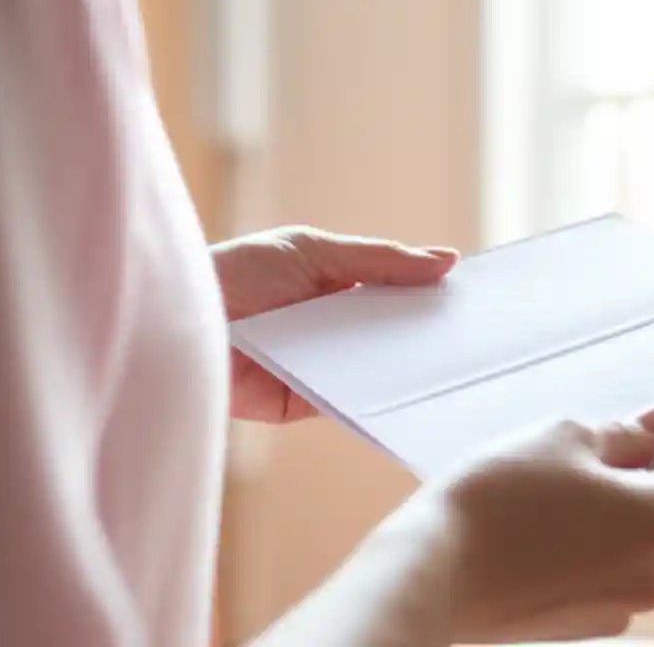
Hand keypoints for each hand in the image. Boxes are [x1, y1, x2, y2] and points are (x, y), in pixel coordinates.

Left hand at [212, 226, 457, 422]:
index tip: (477, 299)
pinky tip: (407, 392)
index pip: (396, 292)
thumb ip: (380, 259)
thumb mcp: (314, 251)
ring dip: (406, 367)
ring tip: (454, 366)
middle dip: (428, 334)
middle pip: (392, 333)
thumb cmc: (238, 273)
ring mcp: (320, 366)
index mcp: (337, 285)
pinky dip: (373, 397)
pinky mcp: (302, 403)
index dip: (432, 295)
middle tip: (478, 337)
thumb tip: (447, 260)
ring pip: (375, 369)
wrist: (176, 323)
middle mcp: (332, 328)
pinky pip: (348, 400)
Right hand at [254, 406, 653, 645]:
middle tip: (565, 462)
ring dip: (598, 518)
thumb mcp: (563, 438)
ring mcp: (618, 608)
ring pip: (625, 545)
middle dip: (625, 482)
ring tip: (539, 500)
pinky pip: (595, 574)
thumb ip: (623, 434)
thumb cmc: (500, 498)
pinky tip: (530, 536)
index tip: (622, 434)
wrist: (433, 573)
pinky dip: (576, 552)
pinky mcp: (581, 627)